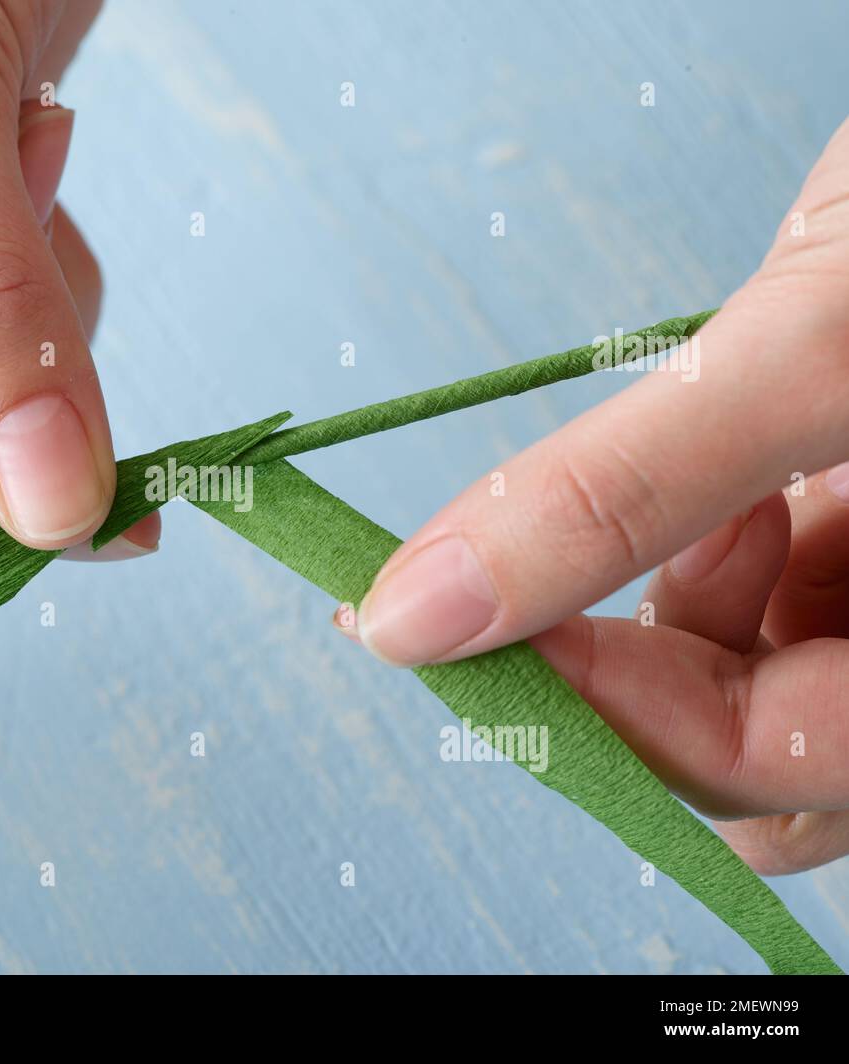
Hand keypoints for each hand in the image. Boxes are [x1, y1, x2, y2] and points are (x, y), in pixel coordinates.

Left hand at [351, 117, 848, 871]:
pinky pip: (778, 616)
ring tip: (738, 496)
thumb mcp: (815, 351)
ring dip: (694, 613)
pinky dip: (725, 564)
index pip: (772, 766)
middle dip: (646, 671)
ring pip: (759, 698)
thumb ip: (621, 493)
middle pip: (760, 766)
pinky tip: (758, 486)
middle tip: (569, 575)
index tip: (461, 623)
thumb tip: (411, 618)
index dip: (612, 709)